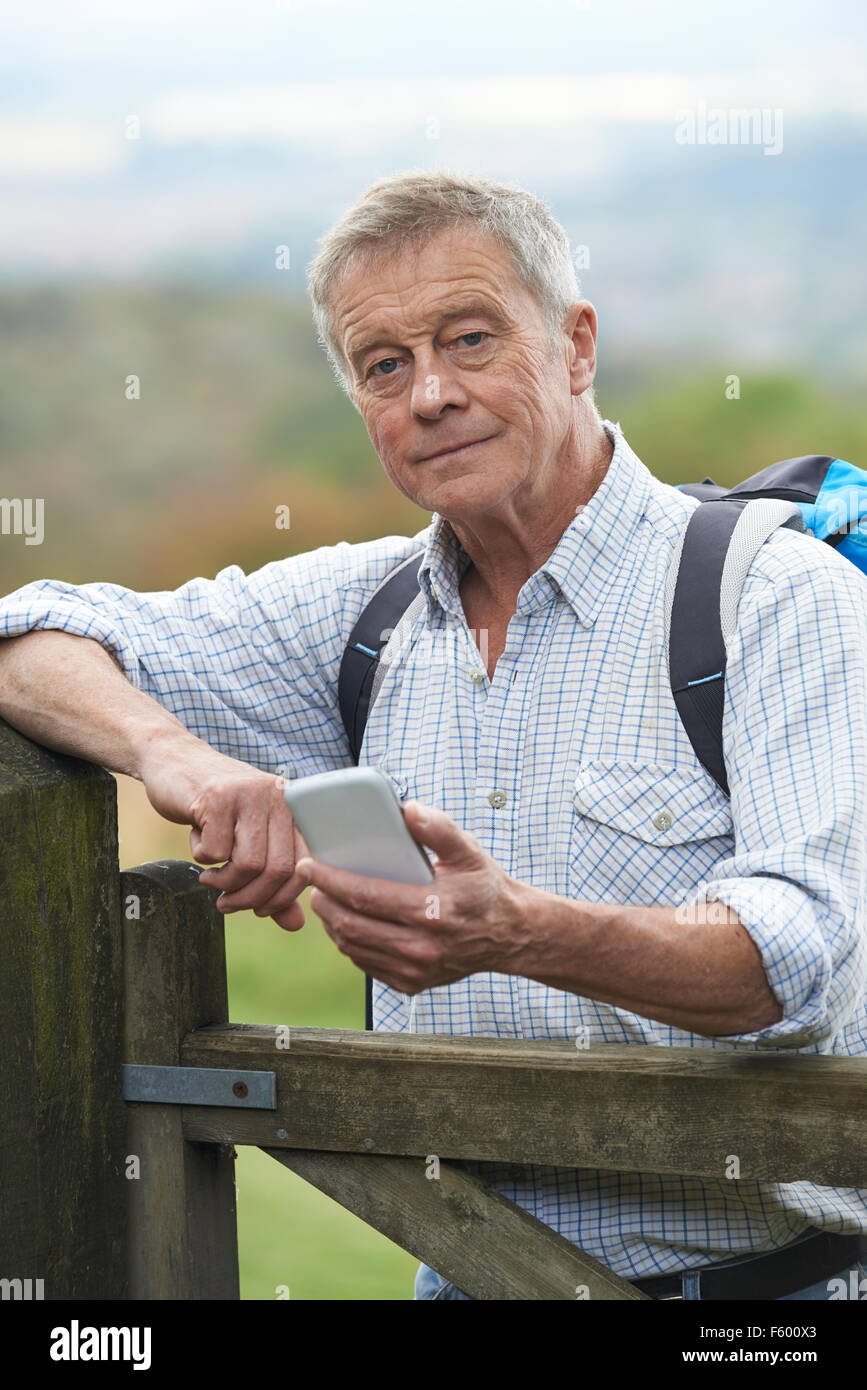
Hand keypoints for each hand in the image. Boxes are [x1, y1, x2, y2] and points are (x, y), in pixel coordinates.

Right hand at [137, 734, 310, 929]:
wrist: (172, 759)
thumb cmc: (214, 804)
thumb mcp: (247, 839)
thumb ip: (272, 881)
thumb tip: (295, 924)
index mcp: (293, 807)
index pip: (304, 865)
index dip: (283, 897)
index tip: (260, 909)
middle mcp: (278, 797)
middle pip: (277, 870)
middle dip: (250, 898)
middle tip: (227, 903)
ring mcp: (249, 795)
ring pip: (249, 864)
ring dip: (225, 883)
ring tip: (210, 878)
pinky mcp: (217, 797)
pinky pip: (215, 852)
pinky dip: (202, 858)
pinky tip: (197, 841)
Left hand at [295, 800, 530, 993]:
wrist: (509, 934)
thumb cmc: (483, 887)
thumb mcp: (469, 851)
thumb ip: (439, 828)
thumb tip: (408, 809)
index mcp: (431, 911)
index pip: (365, 896)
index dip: (330, 880)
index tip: (310, 866)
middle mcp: (421, 947)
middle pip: (351, 925)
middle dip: (323, 901)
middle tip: (314, 882)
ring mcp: (415, 971)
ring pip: (353, 947)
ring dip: (331, 923)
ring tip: (326, 899)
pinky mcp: (411, 984)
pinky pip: (366, 963)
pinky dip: (349, 942)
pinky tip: (347, 923)